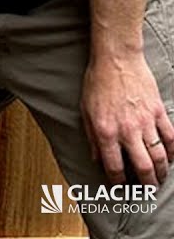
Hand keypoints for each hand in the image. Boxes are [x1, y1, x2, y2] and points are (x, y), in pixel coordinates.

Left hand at [81, 53, 173, 185]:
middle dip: (146, 184)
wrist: (117, 60)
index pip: (114, 166)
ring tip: (160, 178)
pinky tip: (172, 158)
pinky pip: (171, 138)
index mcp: (105, 131)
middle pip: (142, 167)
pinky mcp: (159, 112)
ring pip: (159, 156)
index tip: (121, 187)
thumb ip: (92, 137)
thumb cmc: (98, 82)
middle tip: (147, 190)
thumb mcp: (85, 111)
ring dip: (162, 172)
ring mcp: (146, 122)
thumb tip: (97, 158)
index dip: (118, 181)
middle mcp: (127, 130)